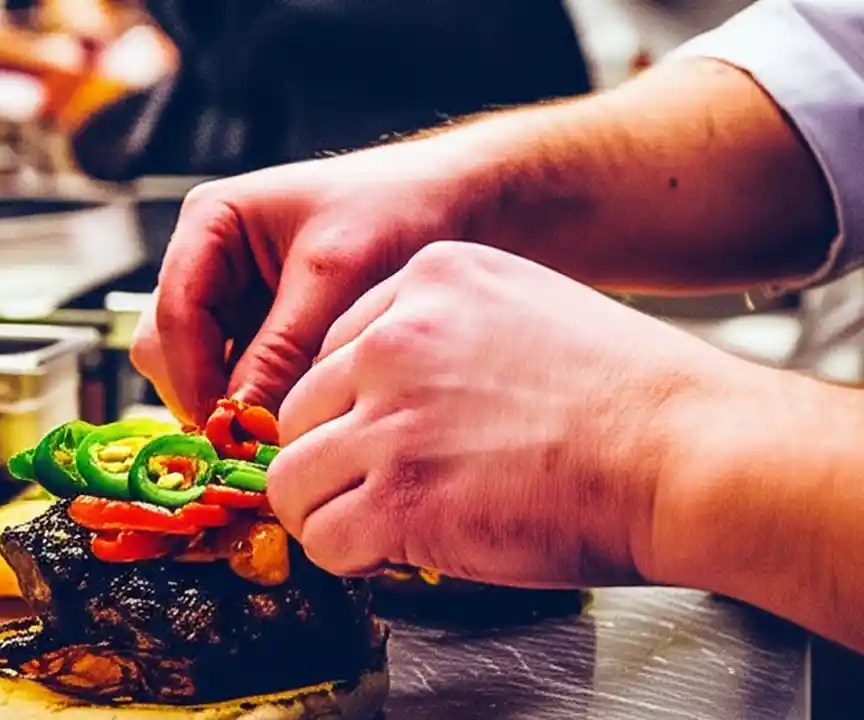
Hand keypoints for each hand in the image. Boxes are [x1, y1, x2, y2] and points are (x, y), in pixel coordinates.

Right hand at [130, 139, 489, 422]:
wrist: (455, 201)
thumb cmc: (396, 209)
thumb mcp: (337, 274)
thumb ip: (284, 347)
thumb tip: (240, 423)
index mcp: (210, 224)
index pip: (173, 313)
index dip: (193, 376)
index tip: (227, 429)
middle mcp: (208, 262)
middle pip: (166, 347)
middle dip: (203, 394)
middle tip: (251, 442)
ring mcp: (231, 300)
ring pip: (194, 370)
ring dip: (228, 404)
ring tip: (279, 432)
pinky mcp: (260, 331)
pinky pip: (236, 378)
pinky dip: (255, 405)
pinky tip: (292, 421)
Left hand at [268, 242, 759, 586]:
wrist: (691, 450)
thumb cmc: (634, 396)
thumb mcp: (529, 310)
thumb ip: (448, 334)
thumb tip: (395, 391)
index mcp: (428, 281)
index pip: (333, 348)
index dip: (349, 408)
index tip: (375, 438)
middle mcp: (396, 340)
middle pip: (299, 410)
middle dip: (329, 457)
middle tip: (370, 489)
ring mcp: (392, 418)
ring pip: (293, 477)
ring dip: (324, 509)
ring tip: (371, 525)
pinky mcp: (399, 497)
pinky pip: (321, 536)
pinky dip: (345, 555)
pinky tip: (388, 552)